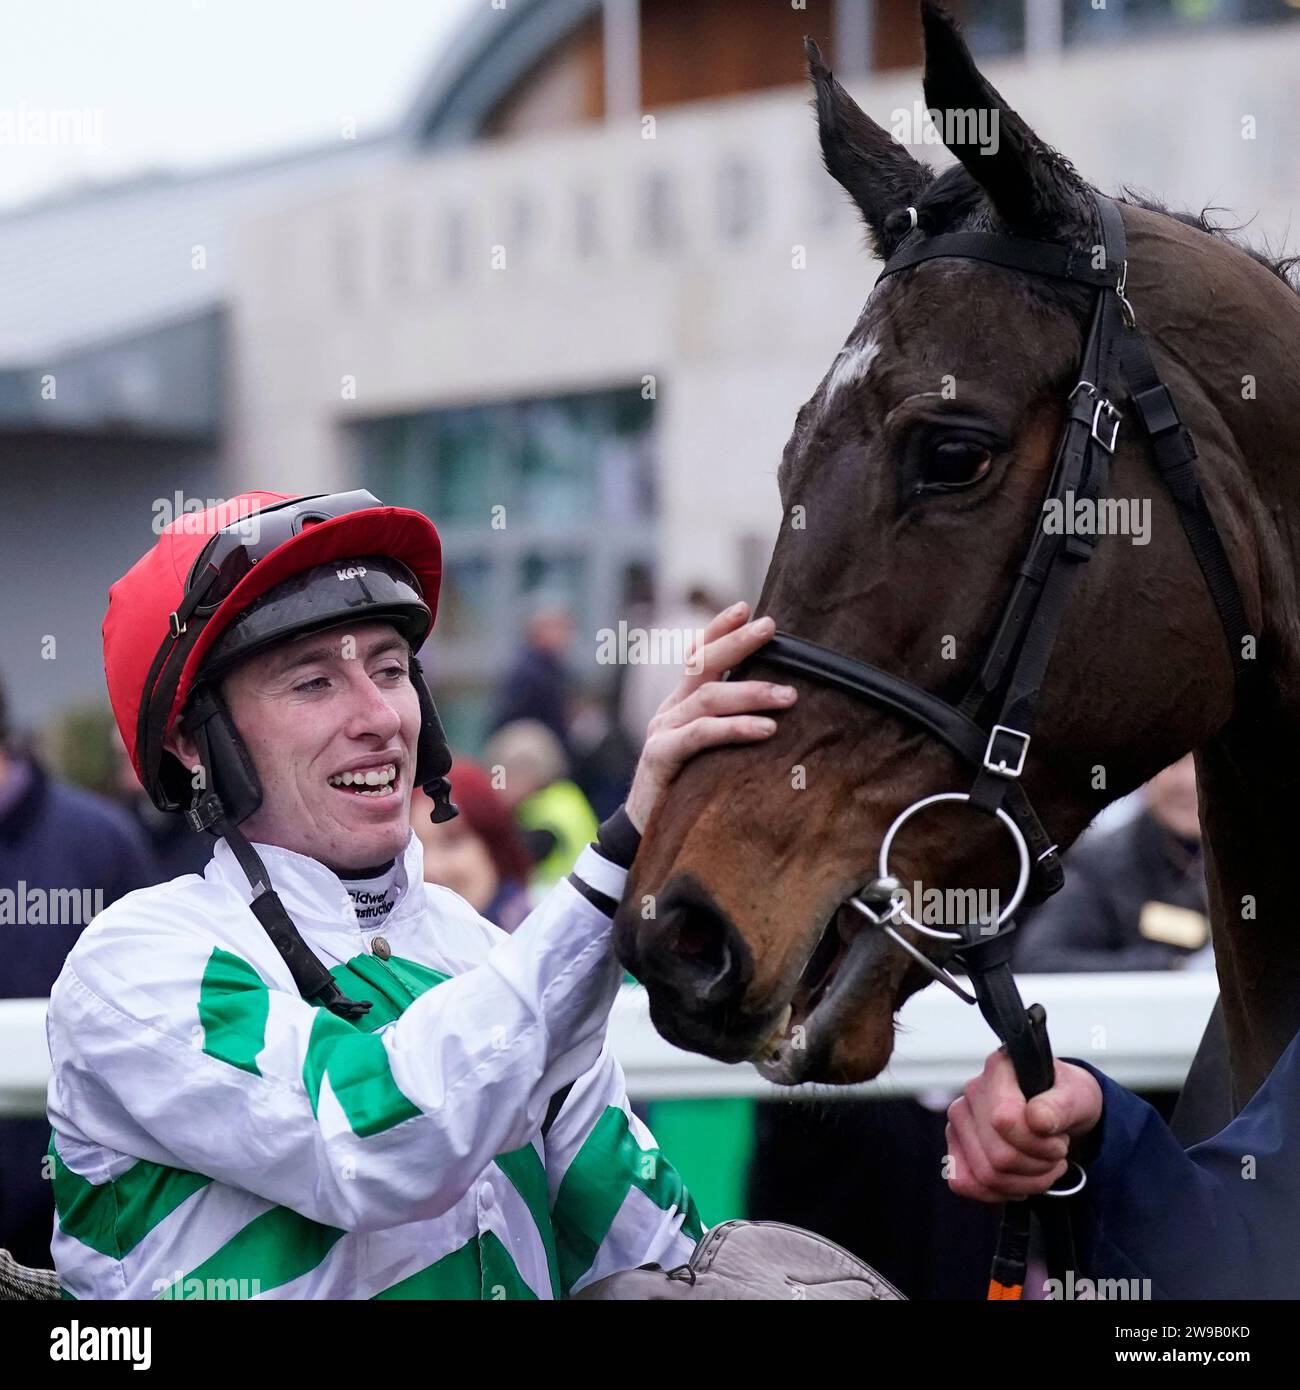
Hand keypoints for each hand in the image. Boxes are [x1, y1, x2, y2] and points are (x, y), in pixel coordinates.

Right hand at [623, 601, 795, 832]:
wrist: (645, 833)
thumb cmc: (686, 791)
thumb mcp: (708, 753)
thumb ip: (728, 728)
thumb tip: (778, 710)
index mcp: (678, 705)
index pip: (696, 655)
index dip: (718, 629)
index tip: (746, 608)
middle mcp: (668, 711)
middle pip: (702, 664)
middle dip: (737, 642)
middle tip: (771, 627)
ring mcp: (662, 731)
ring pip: (708, 698)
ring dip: (751, 693)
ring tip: (789, 696)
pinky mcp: (661, 756)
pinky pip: (701, 735)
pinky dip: (735, 728)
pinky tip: (766, 729)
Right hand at [945, 1049, 1102, 1201]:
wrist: (1057, 1110)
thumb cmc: (1066, 1098)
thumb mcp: (1077, 1096)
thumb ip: (1061, 1106)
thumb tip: (1037, 1120)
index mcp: (1000, 1068)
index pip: (1005, 1120)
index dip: (1038, 1144)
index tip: (1060, 1141)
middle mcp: (972, 1091)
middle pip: (998, 1156)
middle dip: (1038, 1167)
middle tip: (1056, 1156)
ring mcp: (960, 1119)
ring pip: (985, 1174)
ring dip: (1025, 1182)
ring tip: (1042, 1167)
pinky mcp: (955, 1144)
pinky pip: (962, 1182)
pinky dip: (997, 1192)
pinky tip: (1018, 1181)